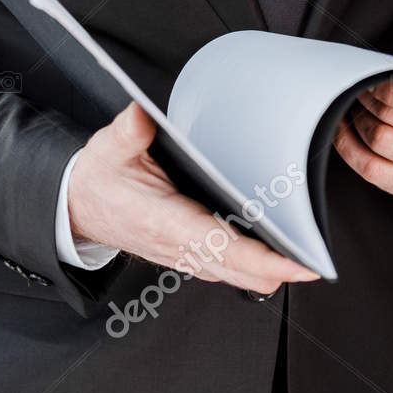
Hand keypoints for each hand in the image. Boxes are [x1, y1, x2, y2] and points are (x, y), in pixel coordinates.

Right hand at [68, 100, 320, 292]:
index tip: (301, 262)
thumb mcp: (109, 148)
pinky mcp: (188, 256)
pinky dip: (253, 264)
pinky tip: (270, 244)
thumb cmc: (98, 180)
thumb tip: (143, 114)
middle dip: (281, 269)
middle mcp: (180, 247)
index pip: (226, 250)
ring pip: (240, 277)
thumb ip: (129, 132)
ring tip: (300, 249)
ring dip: (270, 268)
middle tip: (315, 253)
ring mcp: (186, 257)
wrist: (77, 208)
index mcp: (166, 223)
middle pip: (245, 274)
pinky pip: (229, 270)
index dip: (268, 261)